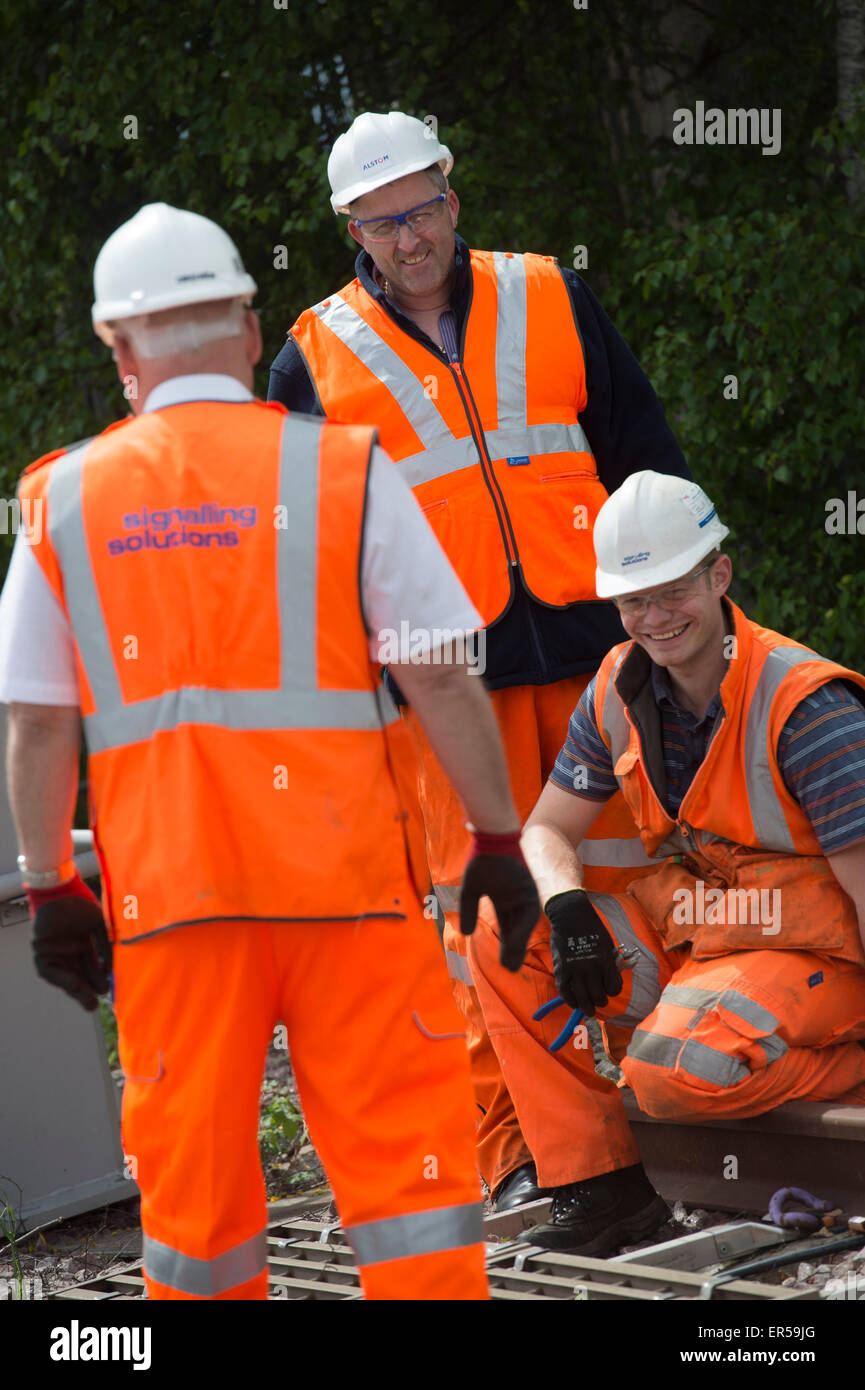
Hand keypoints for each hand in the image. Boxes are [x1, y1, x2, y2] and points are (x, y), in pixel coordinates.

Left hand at [30, 875, 111, 1011]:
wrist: (58, 892)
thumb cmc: (78, 904)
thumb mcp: (97, 924)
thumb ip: (105, 944)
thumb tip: (112, 965)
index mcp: (83, 944)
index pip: (92, 966)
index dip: (99, 977)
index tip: (107, 988)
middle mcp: (69, 952)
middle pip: (80, 975)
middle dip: (87, 990)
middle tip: (97, 1004)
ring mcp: (56, 954)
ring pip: (67, 977)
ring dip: (77, 991)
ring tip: (90, 1003)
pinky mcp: (42, 956)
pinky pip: (52, 973)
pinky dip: (64, 981)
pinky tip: (77, 987)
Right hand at [459, 830, 540, 970]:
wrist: (491, 838)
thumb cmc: (481, 860)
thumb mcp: (471, 891)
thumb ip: (468, 912)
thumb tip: (465, 934)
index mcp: (504, 900)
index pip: (506, 928)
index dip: (506, 945)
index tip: (503, 964)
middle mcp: (516, 900)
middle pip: (516, 930)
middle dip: (514, 950)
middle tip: (510, 970)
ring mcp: (525, 895)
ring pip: (523, 925)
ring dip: (519, 943)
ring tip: (512, 962)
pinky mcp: (530, 889)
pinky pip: (528, 913)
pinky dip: (522, 927)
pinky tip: (514, 941)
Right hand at [546, 889, 621, 1015]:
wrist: (570, 915)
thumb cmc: (592, 928)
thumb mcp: (608, 944)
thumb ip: (610, 963)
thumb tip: (611, 980)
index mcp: (605, 961)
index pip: (614, 988)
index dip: (614, 990)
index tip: (611, 988)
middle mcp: (590, 969)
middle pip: (599, 997)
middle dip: (601, 1001)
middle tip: (599, 1000)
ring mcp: (574, 970)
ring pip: (583, 999)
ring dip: (587, 1007)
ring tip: (588, 1009)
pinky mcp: (561, 970)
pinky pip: (565, 992)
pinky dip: (570, 1001)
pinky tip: (574, 1002)